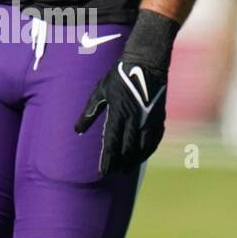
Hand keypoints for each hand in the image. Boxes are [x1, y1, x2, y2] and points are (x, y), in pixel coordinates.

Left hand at [75, 58, 167, 174]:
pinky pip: (155, 140)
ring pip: (143, 147)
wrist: (146, 64)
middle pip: (128, 149)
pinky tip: (143, 156)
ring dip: (135, 160)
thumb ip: (89, 112)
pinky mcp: (159, 118)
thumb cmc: (119, 76)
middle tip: (114, 173)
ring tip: (127, 170)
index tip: (104, 171)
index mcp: (119, 112)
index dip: (108, 159)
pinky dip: (148, 150)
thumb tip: (77, 129)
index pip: (112, 142)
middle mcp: (135, 119)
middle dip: (121, 163)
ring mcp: (149, 120)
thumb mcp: (100, 91)